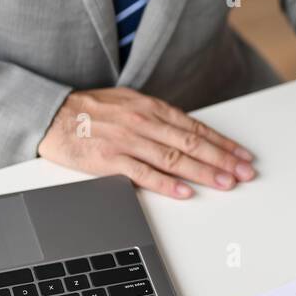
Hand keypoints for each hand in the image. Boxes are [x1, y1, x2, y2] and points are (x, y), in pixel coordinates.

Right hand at [38, 87, 255, 198]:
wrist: (51, 115)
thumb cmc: (90, 110)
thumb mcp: (129, 103)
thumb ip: (157, 117)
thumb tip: (187, 133)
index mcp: (151, 108)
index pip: (196, 127)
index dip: (222, 143)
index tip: (241, 155)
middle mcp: (144, 122)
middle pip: (192, 143)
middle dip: (223, 159)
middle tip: (244, 173)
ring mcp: (128, 141)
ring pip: (174, 158)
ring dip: (204, 172)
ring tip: (225, 183)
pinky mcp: (110, 160)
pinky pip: (144, 174)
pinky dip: (167, 184)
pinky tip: (185, 192)